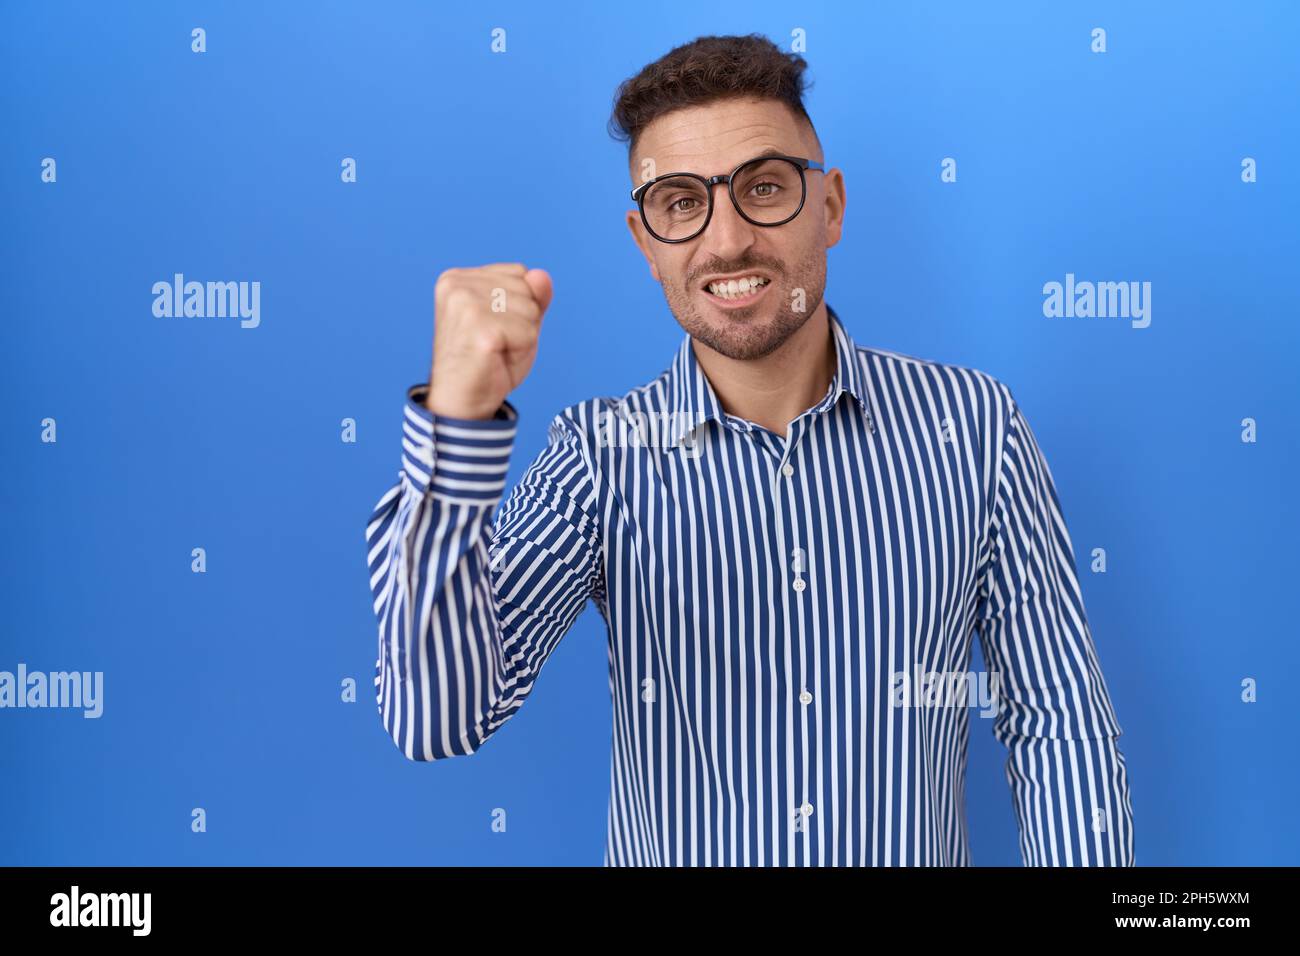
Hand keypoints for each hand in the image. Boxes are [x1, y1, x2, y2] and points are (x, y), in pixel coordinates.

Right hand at [425, 263, 552, 419]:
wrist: (462, 403)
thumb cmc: (488, 362)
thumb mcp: (516, 321)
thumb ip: (533, 296)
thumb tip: (542, 275)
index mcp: (457, 278)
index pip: (520, 273)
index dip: (519, 306)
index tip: (493, 328)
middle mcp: (457, 286)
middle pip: (527, 288)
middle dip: (523, 321)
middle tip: (496, 344)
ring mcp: (466, 305)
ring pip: (530, 310)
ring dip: (523, 337)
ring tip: (495, 352)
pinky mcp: (480, 329)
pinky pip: (528, 333)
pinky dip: (521, 351)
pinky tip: (496, 359)